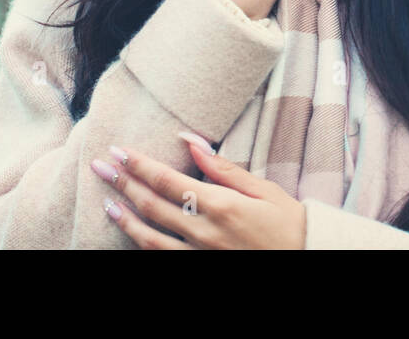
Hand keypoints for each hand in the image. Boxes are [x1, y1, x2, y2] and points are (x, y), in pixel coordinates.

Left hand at [96, 135, 306, 249]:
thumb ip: (222, 166)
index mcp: (221, 205)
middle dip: (122, 183)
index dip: (138, 165)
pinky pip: (164, 257)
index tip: (118, 150)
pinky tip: (132, 232)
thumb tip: (189, 139)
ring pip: (150, 238)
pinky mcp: (201, 268)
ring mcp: (200, 255)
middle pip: (151, 205)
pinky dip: (143, 244)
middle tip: (99, 167)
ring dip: (125, 218)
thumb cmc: (288, 223)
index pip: (167, 180)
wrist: (308, 259)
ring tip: (106, 201)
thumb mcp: (262, 188)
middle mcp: (205, 232)